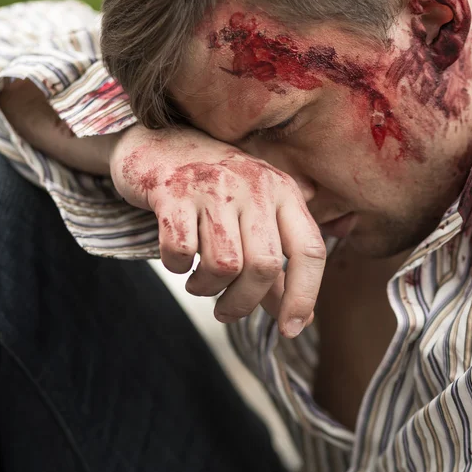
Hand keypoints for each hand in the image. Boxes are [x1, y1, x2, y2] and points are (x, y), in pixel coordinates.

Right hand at [110, 124, 325, 337]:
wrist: (160, 142)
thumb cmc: (216, 186)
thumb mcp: (256, 212)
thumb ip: (278, 259)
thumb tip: (296, 314)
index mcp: (283, 190)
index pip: (310, 250)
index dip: (304, 296)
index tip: (290, 329)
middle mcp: (254, 184)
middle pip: (264, 266)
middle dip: (244, 303)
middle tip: (226, 311)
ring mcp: (213, 185)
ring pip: (224, 264)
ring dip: (207, 288)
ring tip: (199, 281)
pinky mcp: (173, 191)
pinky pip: (180, 251)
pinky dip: (177, 267)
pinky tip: (179, 260)